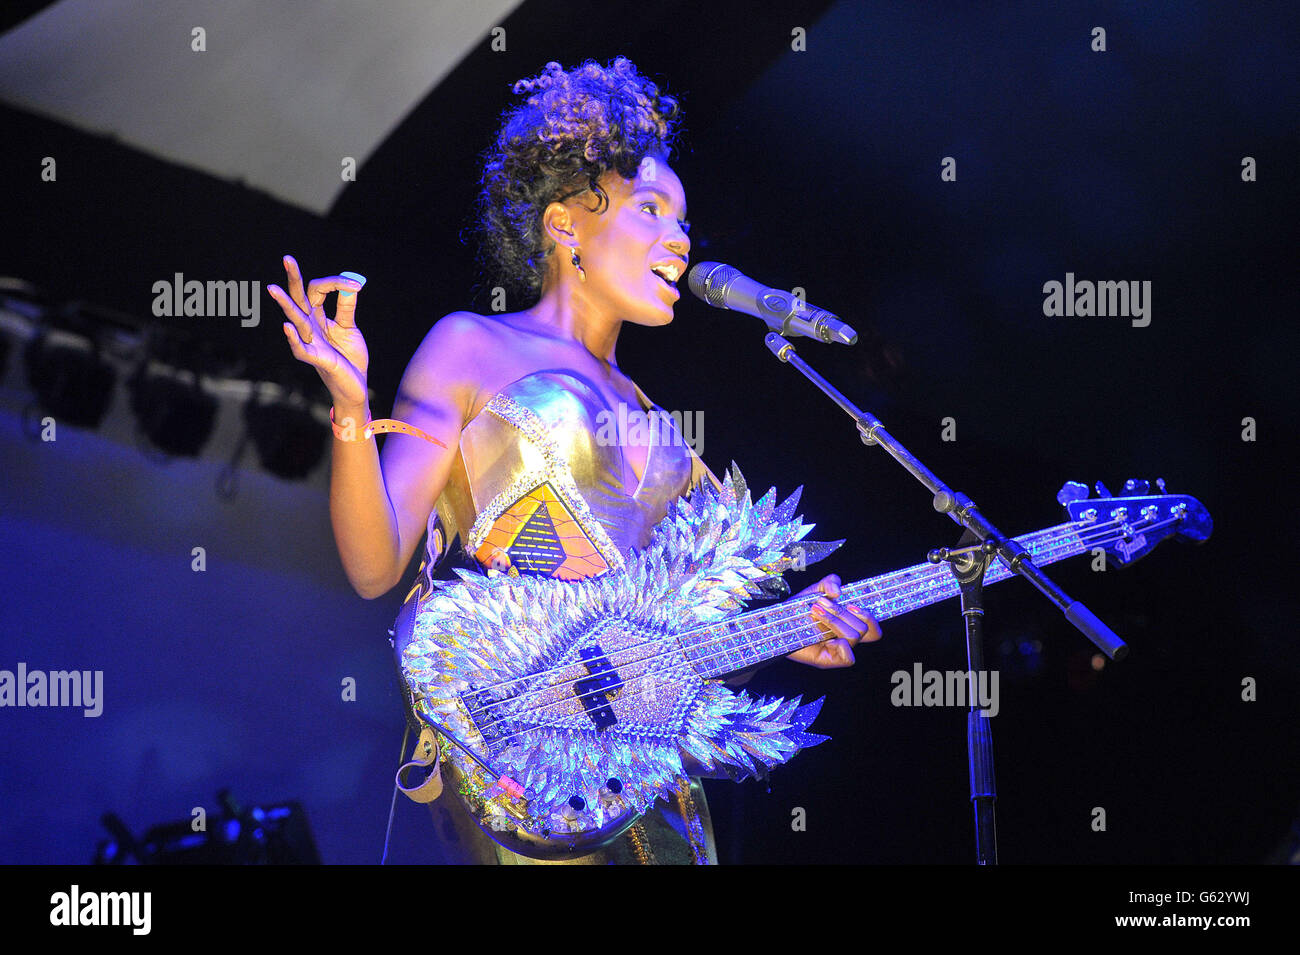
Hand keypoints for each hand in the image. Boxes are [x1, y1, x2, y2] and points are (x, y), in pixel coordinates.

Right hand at [268, 255, 369, 409]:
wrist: (355, 386)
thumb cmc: (349, 357)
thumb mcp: (349, 329)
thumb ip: (346, 309)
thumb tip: (350, 285)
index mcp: (318, 317)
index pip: (318, 291)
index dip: (336, 283)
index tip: (356, 284)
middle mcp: (311, 327)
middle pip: (299, 299)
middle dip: (293, 279)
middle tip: (287, 258)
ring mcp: (311, 342)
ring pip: (296, 320)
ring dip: (286, 305)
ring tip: (273, 289)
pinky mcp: (316, 359)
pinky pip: (301, 349)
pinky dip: (294, 338)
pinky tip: (287, 326)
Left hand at [787, 574, 880, 668]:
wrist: (777, 622)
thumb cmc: (799, 608)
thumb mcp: (815, 590)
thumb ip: (830, 582)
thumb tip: (838, 592)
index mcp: (848, 624)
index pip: (874, 629)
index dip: (870, 617)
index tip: (851, 605)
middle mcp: (846, 639)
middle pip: (863, 628)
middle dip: (841, 612)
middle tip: (820, 603)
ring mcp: (837, 651)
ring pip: (853, 637)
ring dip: (835, 620)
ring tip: (815, 611)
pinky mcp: (827, 660)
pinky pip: (848, 659)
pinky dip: (841, 646)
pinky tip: (826, 639)